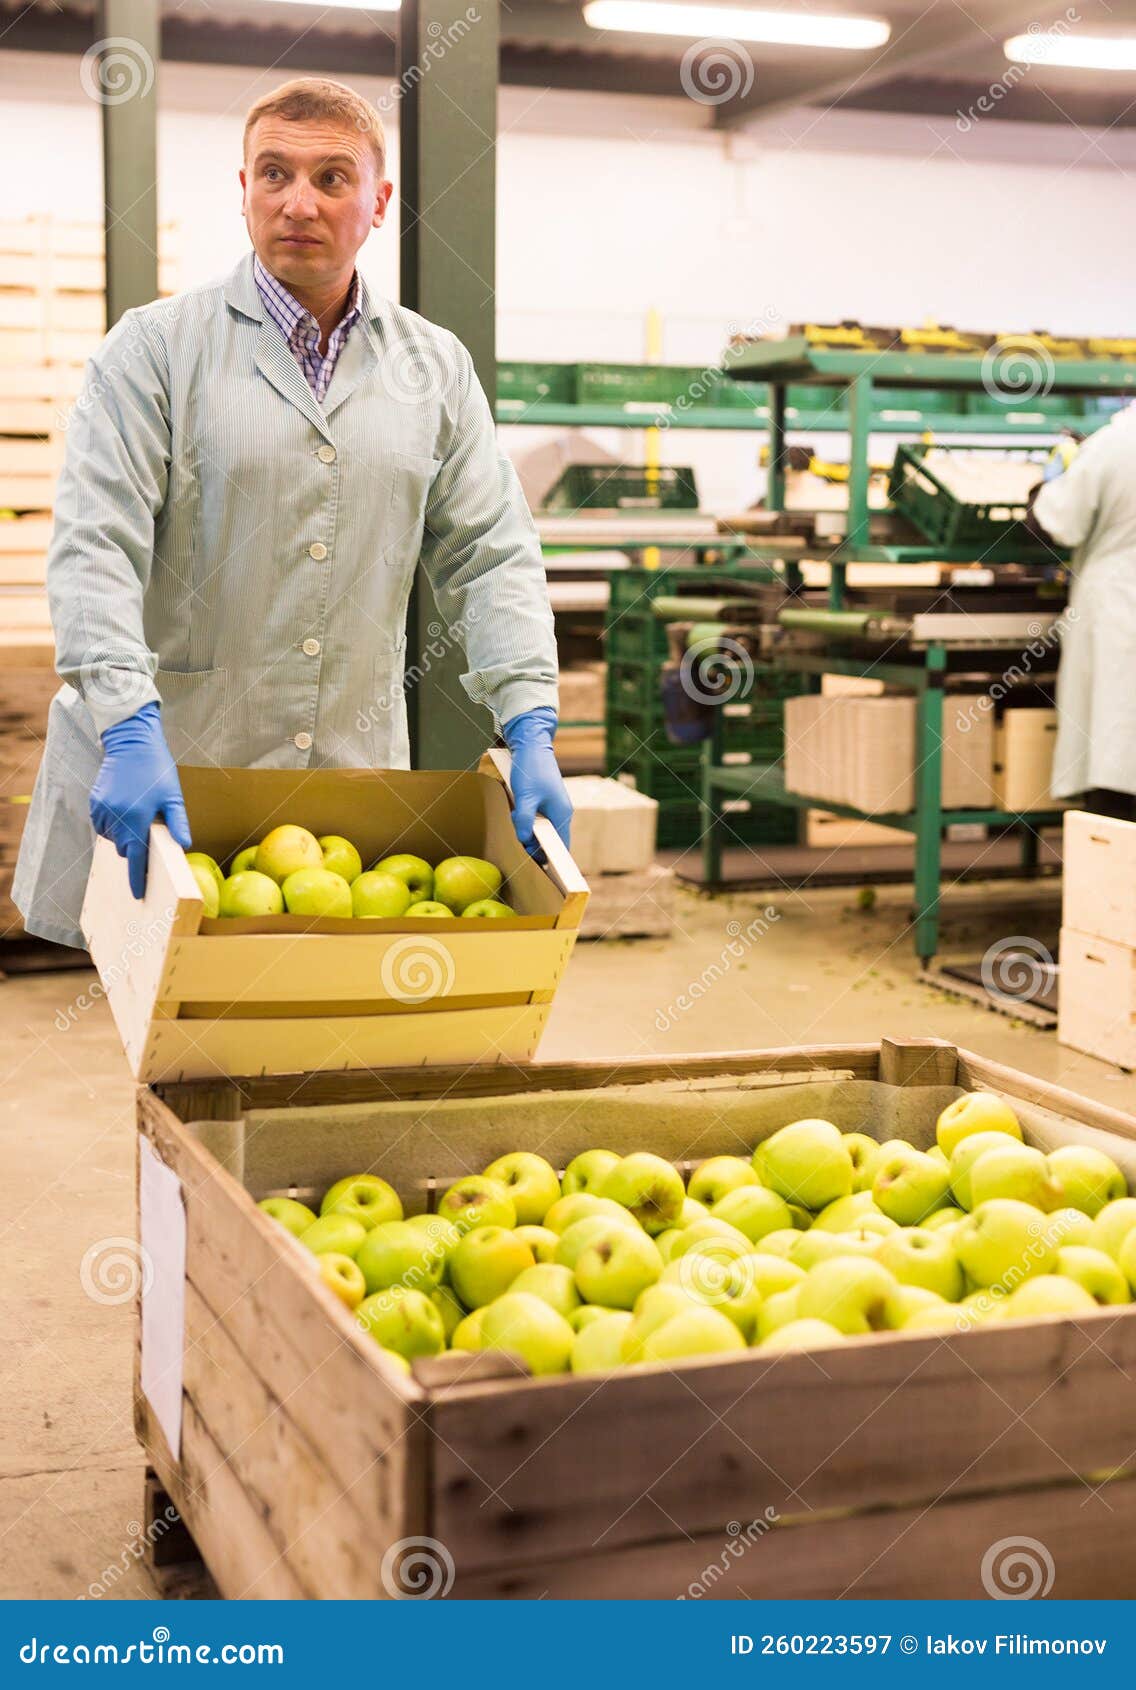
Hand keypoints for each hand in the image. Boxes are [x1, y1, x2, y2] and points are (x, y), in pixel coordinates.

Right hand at [89, 702, 191, 897]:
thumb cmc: (157, 769)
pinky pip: (103, 825)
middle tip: (150, 835)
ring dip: (124, 836)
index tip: (138, 894)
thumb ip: (178, 823)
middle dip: (135, 849)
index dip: (137, 878)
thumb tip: (184, 846)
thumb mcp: (173, 796)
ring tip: (138, 817)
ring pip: (113, 838)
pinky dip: (113, 825)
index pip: (135, 857)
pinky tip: (125, 809)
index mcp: (137, 818)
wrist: (131, 742)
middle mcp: (116, 817)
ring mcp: (102, 810)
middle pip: (124, 849)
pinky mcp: (94, 803)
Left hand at [502, 706, 571, 857]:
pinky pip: (538, 819)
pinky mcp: (545, 801)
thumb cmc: (531, 771)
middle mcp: (561, 813)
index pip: (561, 847)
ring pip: (543, 830)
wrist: (531, 745)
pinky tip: (517, 815)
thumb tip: (524, 841)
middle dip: (535, 845)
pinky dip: (527, 822)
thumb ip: (525, 821)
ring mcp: (553, 807)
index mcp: (561, 815)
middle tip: (519, 843)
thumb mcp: (525, 798)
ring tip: (516, 823)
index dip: (550, 860)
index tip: (538, 869)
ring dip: (529, 832)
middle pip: (551, 841)